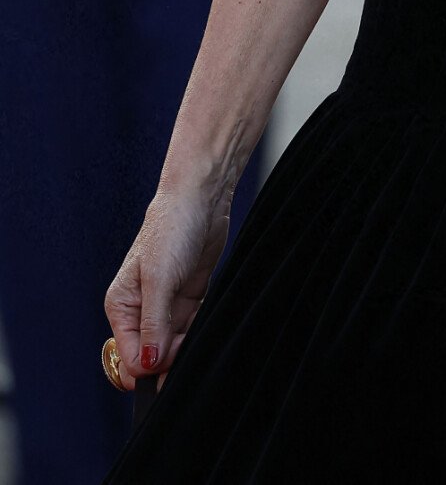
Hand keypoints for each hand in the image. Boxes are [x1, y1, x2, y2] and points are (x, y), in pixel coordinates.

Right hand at [103, 188, 230, 388]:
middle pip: (150, 357)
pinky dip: (197, 333)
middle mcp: (140, 310)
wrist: (201, 199)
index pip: (129, 357)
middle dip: (167, 362)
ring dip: (185, 348)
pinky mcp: (188, 299)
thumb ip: (153, 325)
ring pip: (172, 348)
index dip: (150, 364)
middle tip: (186, 347)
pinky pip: (191, 330)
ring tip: (195, 330)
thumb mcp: (160, 280)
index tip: (169, 353)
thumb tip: (146, 366)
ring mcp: (165, 306)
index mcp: (121, 306)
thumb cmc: (172, 230)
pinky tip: (203, 322)